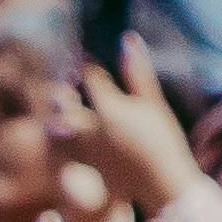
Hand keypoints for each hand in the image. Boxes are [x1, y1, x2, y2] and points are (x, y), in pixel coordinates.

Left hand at [65, 41, 211, 221]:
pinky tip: (67, 136)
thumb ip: (137, 72)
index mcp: (108, 108)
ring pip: (58, 127)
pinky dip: (61, 139)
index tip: (80, 55)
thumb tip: (128, 38)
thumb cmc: (163, 139)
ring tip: (64, 109)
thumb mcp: (153, 102)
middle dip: (63, 89)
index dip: (83, 63)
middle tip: (66, 82)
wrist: (163, 183)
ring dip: (58, 115)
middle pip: (64, 102)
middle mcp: (91, 128)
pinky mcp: (84, 165)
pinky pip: (63, 149)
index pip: (88, 77)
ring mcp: (85, 149)